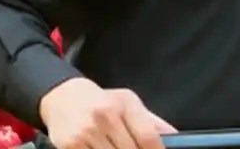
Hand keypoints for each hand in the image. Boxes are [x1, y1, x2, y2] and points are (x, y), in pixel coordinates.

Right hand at [39, 77, 175, 148]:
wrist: (63, 96)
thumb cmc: (101, 101)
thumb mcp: (128, 103)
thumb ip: (152, 122)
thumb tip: (176, 139)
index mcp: (124, 104)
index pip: (147, 137)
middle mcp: (105, 116)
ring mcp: (87, 131)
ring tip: (117, 148)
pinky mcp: (72, 144)